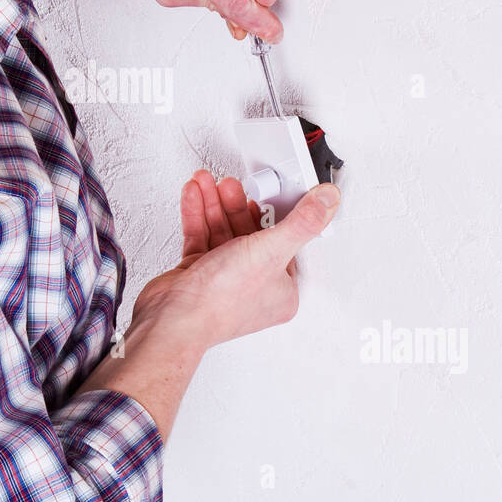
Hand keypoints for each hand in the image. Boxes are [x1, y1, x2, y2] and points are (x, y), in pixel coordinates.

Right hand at [131, 168, 339, 351]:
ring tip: (206, 182)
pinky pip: (201, 237)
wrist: (172, 319)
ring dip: (213, 204)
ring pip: (222, 232)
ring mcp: (224, 280)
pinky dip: (197, 215)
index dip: (275, 212)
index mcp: (281, 289)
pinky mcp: (197, 273)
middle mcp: (254, 286)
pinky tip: (193, 195)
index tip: (269, 190)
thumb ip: (302, 222)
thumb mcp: (270, 252)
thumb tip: (329, 200)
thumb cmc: (220, 302)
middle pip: (250, 232)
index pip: (285, 241)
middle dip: (236, 203)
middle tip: (230, 184)